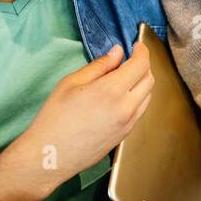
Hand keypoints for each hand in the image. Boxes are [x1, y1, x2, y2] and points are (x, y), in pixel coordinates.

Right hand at [0, 42, 154, 200]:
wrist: (50, 155)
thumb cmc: (55, 118)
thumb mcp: (71, 82)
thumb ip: (99, 66)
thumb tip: (117, 53)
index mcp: (112, 90)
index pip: (141, 64)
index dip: (142, 51)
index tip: (137, 46)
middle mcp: (126, 107)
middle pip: (149, 79)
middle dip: (143, 65)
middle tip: (130, 59)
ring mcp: (128, 123)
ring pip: (148, 96)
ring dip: (142, 82)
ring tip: (125, 77)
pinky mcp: (125, 135)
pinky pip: (140, 111)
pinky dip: (138, 98)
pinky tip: (122, 96)